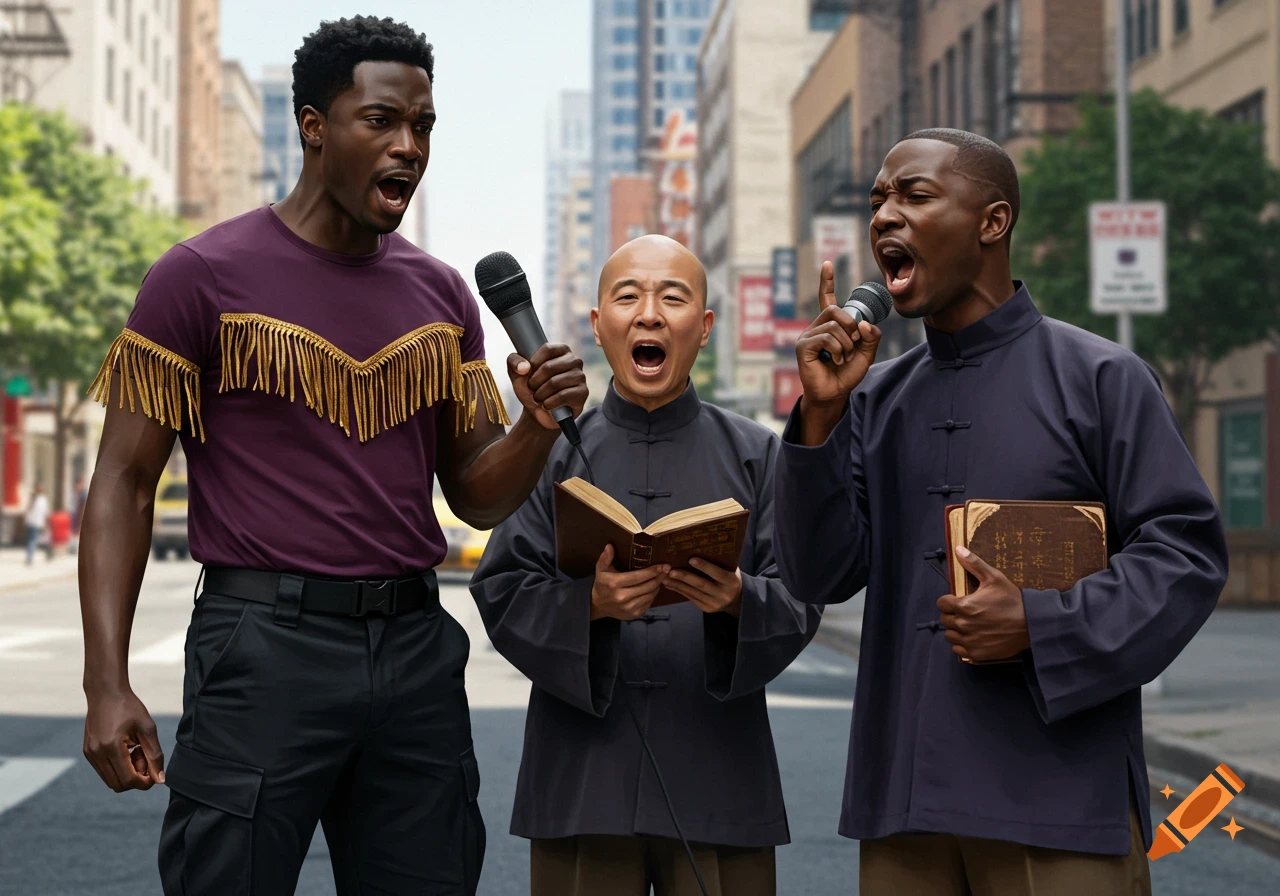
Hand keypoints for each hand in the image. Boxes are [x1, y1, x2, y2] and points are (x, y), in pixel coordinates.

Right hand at [83, 687, 164, 791]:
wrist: (106, 693)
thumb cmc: (129, 707)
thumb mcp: (148, 729)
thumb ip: (155, 755)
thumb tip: (160, 780)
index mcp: (111, 747)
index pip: (128, 781)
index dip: (145, 782)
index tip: (153, 769)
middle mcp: (96, 754)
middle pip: (118, 785)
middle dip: (135, 778)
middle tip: (143, 755)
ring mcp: (90, 754)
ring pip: (110, 780)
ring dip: (126, 773)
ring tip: (134, 751)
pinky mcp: (88, 752)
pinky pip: (104, 771)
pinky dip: (117, 767)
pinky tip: (125, 750)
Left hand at [508, 344, 587, 431]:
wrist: (539, 412)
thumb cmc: (530, 389)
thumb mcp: (517, 374)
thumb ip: (514, 362)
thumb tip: (524, 367)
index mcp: (561, 350)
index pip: (548, 349)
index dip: (534, 362)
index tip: (528, 373)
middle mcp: (574, 360)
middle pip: (549, 366)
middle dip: (534, 382)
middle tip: (532, 389)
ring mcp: (580, 376)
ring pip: (555, 382)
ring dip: (540, 394)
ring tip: (538, 398)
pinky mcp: (582, 393)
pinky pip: (563, 396)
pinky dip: (549, 403)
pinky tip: (546, 405)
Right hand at [591, 544, 669, 620]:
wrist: (598, 606)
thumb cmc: (602, 584)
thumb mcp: (600, 569)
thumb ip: (605, 558)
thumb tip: (610, 546)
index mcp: (615, 583)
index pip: (638, 577)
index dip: (652, 571)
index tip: (662, 565)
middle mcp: (622, 597)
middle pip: (647, 586)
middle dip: (659, 577)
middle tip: (667, 569)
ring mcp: (629, 607)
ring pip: (650, 595)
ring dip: (658, 586)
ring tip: (663, 577)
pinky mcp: (634, 614)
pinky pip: (648, 603)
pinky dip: (653, 595)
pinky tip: (655, 587)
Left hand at [664, 558, 742, 617]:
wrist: (737, 599)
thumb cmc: (730, 577)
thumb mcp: (730, 569)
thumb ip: (718, 562)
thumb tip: (699, 547)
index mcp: (731, 582)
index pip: (717, 573)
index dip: (704, 566)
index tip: (690, 559)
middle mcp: (723, 594)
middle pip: (701, 585)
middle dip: (685, 577)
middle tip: (671, 571)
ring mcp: (714, 604)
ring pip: (693, 593)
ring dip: (677, 585)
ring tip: (665, 577)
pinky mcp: (706, 609)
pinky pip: (691, 598)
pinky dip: (679, 591)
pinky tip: (670, 585)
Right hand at [795, 261, 881, 434]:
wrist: (834, 394)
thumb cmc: (846, 374)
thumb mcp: (866, 354)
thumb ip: (871, 337)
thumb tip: (863, 324)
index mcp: (829, 325)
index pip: (827, 298)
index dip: (827, 282)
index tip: (827, 264)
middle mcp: (816, 327)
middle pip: (834, 310)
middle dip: (850, 326)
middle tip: (853, 344)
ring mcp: (807, 336)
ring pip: (833, 326)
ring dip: (846, 344)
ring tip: (843, 358)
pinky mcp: (803, 347)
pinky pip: (825, 338)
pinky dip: (837, 350)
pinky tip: (834, 361)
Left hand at [936, 547, 1031, 663]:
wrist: (1032, 624)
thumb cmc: (1013, 600)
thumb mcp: (994, 578)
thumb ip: (974, 564)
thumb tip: (958, 549)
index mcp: (964, 606)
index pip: (941, 604)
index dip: (948, 601)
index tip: (958, 601)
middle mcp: (963, 625)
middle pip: (945, 620)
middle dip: (952, 614)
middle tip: (967, 612)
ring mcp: (969, 641)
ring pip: (950, 636)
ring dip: (956, 630)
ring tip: (969, 625)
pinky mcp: (976, 654)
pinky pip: (958, 651)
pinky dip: (962, 645)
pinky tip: (972, 637)